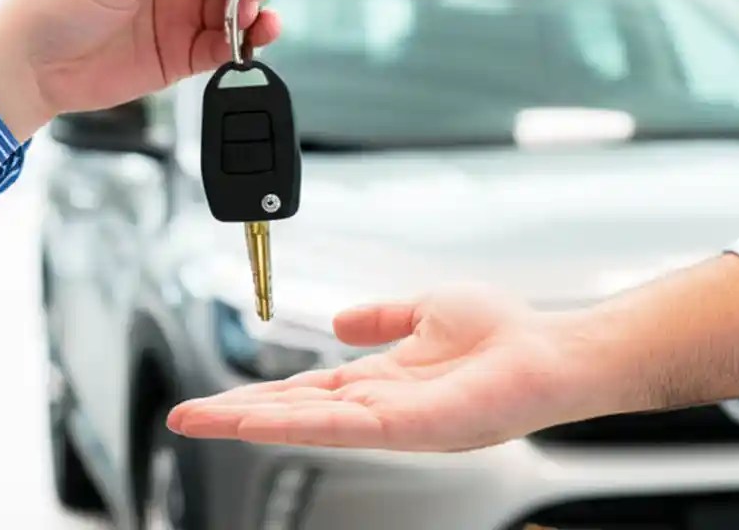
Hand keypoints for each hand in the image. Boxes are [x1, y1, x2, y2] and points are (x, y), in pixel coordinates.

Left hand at [0, 0, 281, 140]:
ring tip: (256, 28)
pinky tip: (247, 48)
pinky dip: (244, 47)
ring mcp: (180, 9)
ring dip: (254, 18)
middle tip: (249, 5)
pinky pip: (226, 46)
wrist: (29, 65)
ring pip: (237, 9)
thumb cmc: (55, 1)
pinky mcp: (183, 50)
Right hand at [166, 257, 738, 452]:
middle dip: (239, 415)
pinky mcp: (409, 427)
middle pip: (296, 412)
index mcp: (384, 380)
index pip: (309, 391)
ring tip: (200, 422)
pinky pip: (342, 425)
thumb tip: (340, 320)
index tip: (216, 398)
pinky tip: (259, 421)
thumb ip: (382, 317)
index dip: (261, 394)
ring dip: (251, 422)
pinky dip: (296, 423)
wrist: (553, 352)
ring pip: (308, 424)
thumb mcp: (428, 310)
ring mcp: (392, 422)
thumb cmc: (507, 334)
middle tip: (184, 419)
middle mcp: (381, 406)